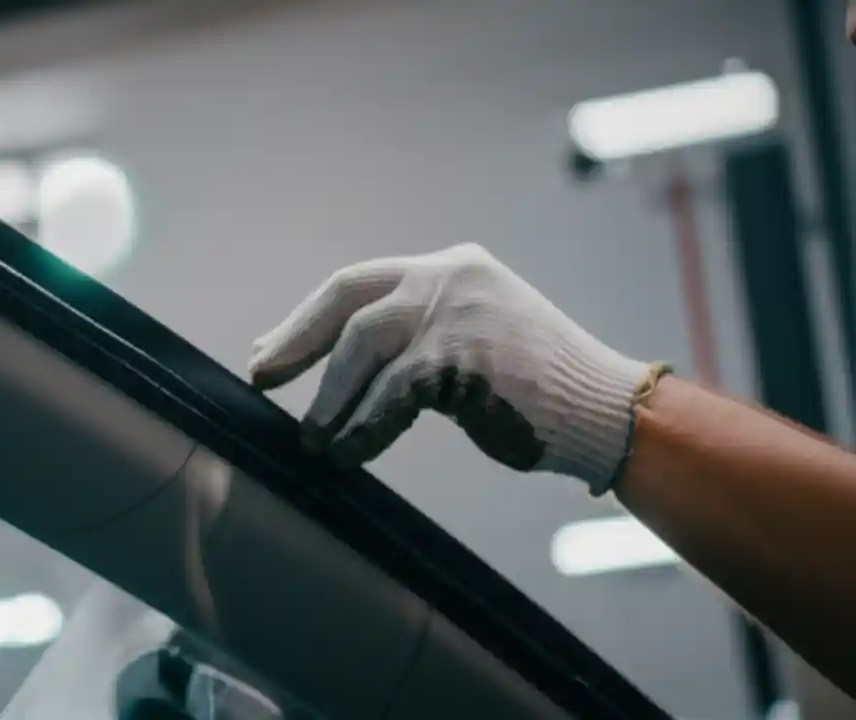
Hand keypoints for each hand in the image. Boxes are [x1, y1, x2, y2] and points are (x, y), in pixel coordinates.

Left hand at [248, 244, 651, 493]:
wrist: (605, 409)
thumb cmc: (537, 389)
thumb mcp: (474, 337)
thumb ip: (417, 337)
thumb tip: (343, 366)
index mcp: (451, 267)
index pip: (358, 283)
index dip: (307, 318)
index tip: (271, 349)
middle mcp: (450, 277)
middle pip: (347, 301)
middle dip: (297, 342)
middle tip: (262, 376)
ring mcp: (457, 312)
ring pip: (362, 348)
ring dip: (330, 399)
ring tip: (312, 438)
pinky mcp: (463, 357)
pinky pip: (391, 396)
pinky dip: (364, 428)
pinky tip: (349, 453)